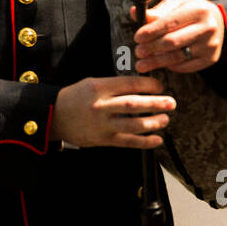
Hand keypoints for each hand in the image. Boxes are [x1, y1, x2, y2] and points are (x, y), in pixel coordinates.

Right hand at [52, 76, 174, 148]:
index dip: (148, 85)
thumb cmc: (76, 97)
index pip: (129, 84)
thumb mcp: (92, 83)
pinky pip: (127, 142)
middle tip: (171, 103)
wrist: (55, 116)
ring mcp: (102, 125)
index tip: (159, 86)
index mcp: (99, 87)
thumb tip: (142, 86)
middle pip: (133, 104)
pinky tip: (156, 139)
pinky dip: (144, 142)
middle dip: (155, 103)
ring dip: (153, 123)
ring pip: (132, 125)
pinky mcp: (103, 140)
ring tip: (165, 119)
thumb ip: (114, 85)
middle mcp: (101, 106)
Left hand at [131, 0, 224, 73]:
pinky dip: (169, 66)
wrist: (216, 21)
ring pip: (177, 57)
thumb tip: (133, 13)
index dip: (151, 31)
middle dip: (151, 48)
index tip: (137, 38)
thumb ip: (156, 12)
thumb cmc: (189, 11)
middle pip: (172, 42)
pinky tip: (159, 63)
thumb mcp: (175, 5)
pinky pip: (184, 66)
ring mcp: (211, 45)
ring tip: (142, 63)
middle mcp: (208, 28)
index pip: (170, 23)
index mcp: (198, 10)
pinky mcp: (210, 59)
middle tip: (138, 51)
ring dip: (156, 62)